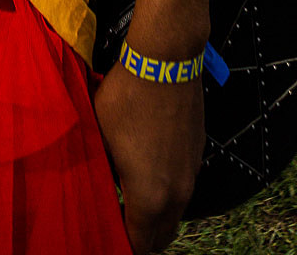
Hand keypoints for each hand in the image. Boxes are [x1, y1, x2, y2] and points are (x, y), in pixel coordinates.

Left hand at [92, 60, 204, 253]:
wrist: (166, 60)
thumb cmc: (128, 96)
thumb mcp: (101, 135)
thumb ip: (102, 169)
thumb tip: (99, 183)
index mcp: (150, 196)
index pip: (138, 243)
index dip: (120, 244)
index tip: (106, 234)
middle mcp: (177, 193)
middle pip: (162, 236)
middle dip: (141, 237)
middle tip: (118, 222)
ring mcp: (191, 172)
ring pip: (175, 212)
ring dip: (156, 214)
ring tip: (129, 197)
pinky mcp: (197, 152)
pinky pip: (183, 186)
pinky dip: (168, 190)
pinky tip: (148, 169)